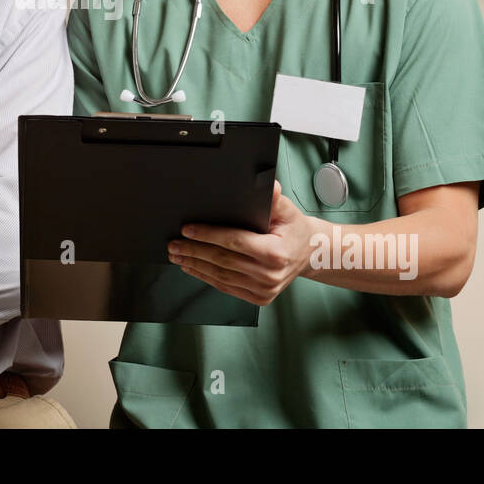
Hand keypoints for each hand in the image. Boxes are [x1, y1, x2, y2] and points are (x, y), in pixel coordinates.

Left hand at [167, 180, 316, 305]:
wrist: (309, 254)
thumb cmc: (294, 229)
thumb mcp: (287, 210)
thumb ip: (274, 199)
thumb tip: (270, 185)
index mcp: (275, 253)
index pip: (234, 241)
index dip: (208, 235)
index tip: (187, 229)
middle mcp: (269, 275)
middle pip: (222, 260)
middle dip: (194, 251)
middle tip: (174, 244)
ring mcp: (264, 290)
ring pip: (221, 276)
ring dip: (196, 265)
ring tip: (178, 255)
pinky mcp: (259, 298)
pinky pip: (226, 287)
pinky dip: (206, 277)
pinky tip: (193, 267)